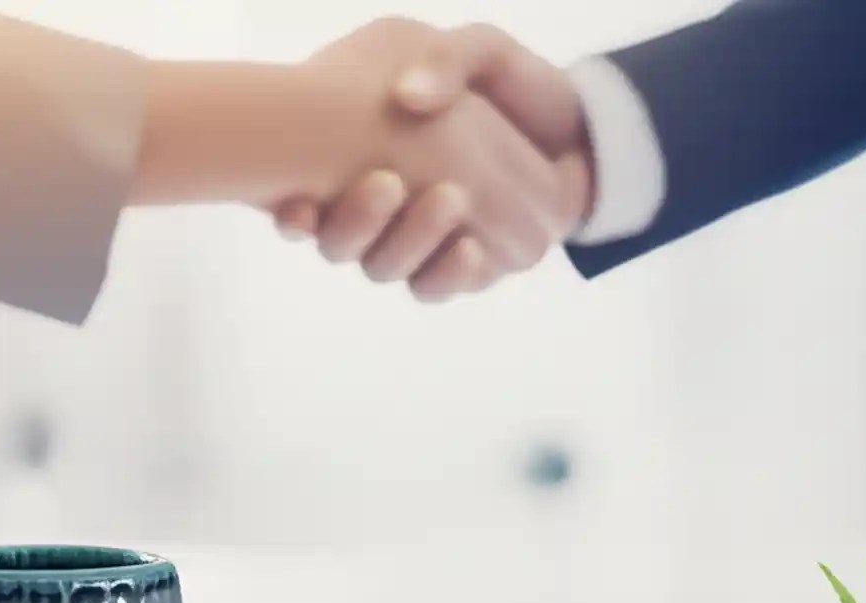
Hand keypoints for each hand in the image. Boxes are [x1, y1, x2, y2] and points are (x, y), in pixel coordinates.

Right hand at [277, 22, 594, 301]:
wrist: (573, 130)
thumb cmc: (511, 88)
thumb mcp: (479, 51)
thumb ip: (446, 60)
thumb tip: (407, 98)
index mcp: (357, 152)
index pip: (301, 192)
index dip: (291, 208)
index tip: (295, 205)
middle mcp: (374, 205)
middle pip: (336, 241)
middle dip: (356, 221)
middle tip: (389, 182)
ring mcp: (411, 241)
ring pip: (382, 266)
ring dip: (408, 239)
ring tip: (450, 197)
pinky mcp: (453, 268)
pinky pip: (433, 287)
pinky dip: (446, 273)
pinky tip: (471, 248)